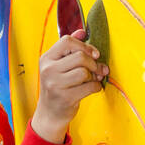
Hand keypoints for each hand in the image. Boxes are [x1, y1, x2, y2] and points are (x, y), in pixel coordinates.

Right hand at [31, 29, 107, 143]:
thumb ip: (69, 48)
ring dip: (94, 76)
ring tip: (93, 79)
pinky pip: (90, 86)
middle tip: (97, 69)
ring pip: (85, 72)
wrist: (50, 113)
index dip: (84, 46)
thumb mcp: (58, 65)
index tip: (94, 54)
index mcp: (46, 59)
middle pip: (79, 57)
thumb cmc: (57, 87)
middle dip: (93, 63)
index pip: (67, 41)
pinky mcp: (65, 98)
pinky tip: (92, 88)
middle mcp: (48, 70)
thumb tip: (82, 31)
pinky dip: (96, 87)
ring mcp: (55, 85)